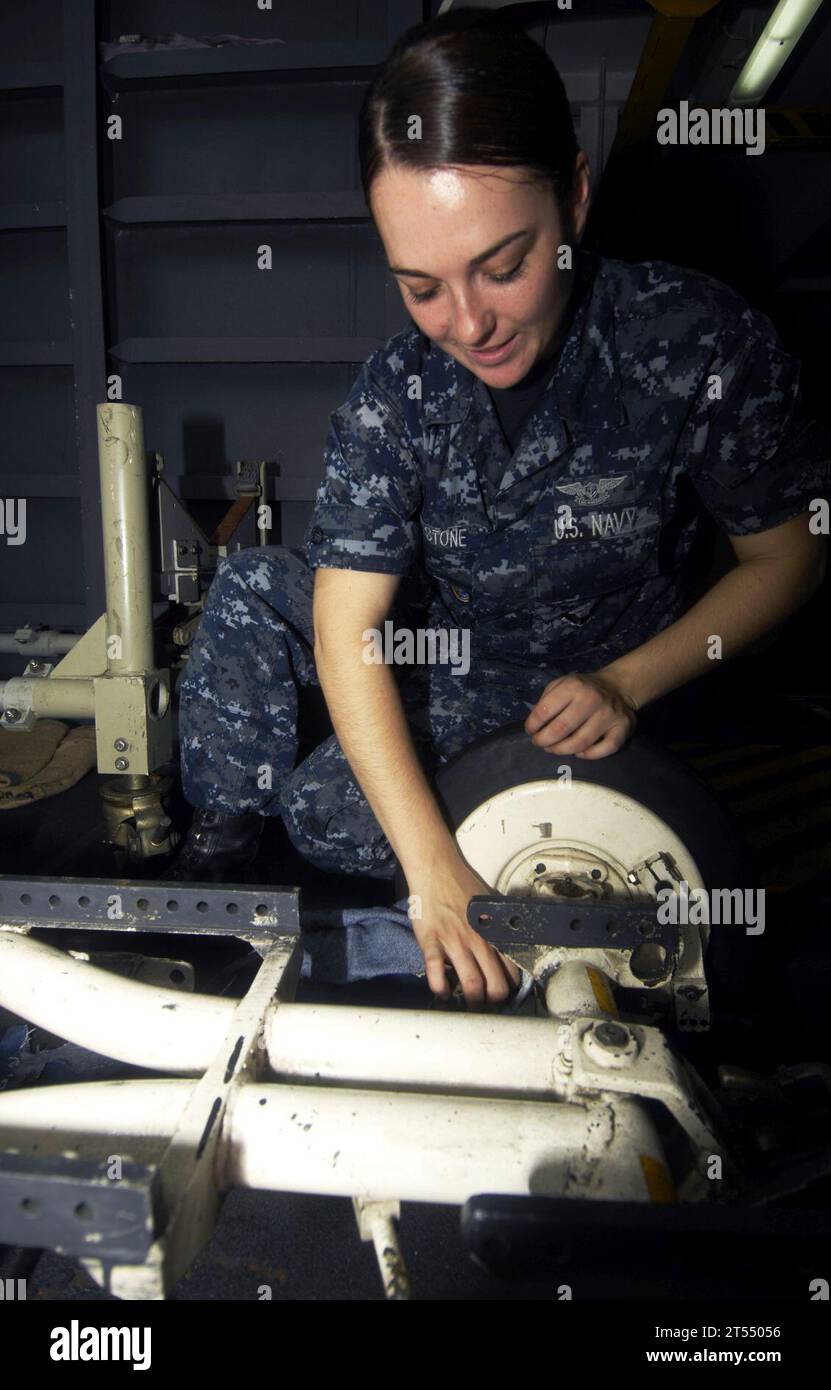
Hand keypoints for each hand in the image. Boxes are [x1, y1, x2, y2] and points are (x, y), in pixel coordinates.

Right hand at [407, 855, 522, 1009]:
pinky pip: (437, 974)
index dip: (508, 989)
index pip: (511, 972)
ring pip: (471, 984)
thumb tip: (508, 943)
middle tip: (486, 1006)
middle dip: (492, 1003)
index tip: (501, 995)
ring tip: (466, 1005)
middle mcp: (478, 940)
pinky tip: (442, 992)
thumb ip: (498, 926)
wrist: (436, 868)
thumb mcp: (490, 904)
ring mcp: (454, 942)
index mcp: (494, 932)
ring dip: (471, 1002)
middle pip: (495, 985)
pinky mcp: (431, 941)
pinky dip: (440, 989)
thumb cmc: (461, 883)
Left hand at [524, 669, 636, 758]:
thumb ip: (546, 700)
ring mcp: (609, 714)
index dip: (533, 725)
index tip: (530, 731)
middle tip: (539, 743)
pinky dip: (589, 755)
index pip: (544, 710)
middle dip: (544, 740)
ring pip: (581, 743)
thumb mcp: (561, 684)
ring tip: (554, 749)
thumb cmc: (582, 689)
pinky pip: (605, 749)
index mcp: (573, 686)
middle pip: (561, 729)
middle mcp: (592, 699)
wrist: (617, 686)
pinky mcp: (623, 727)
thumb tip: (534, 726)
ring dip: (562, 750)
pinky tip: (579, 752)